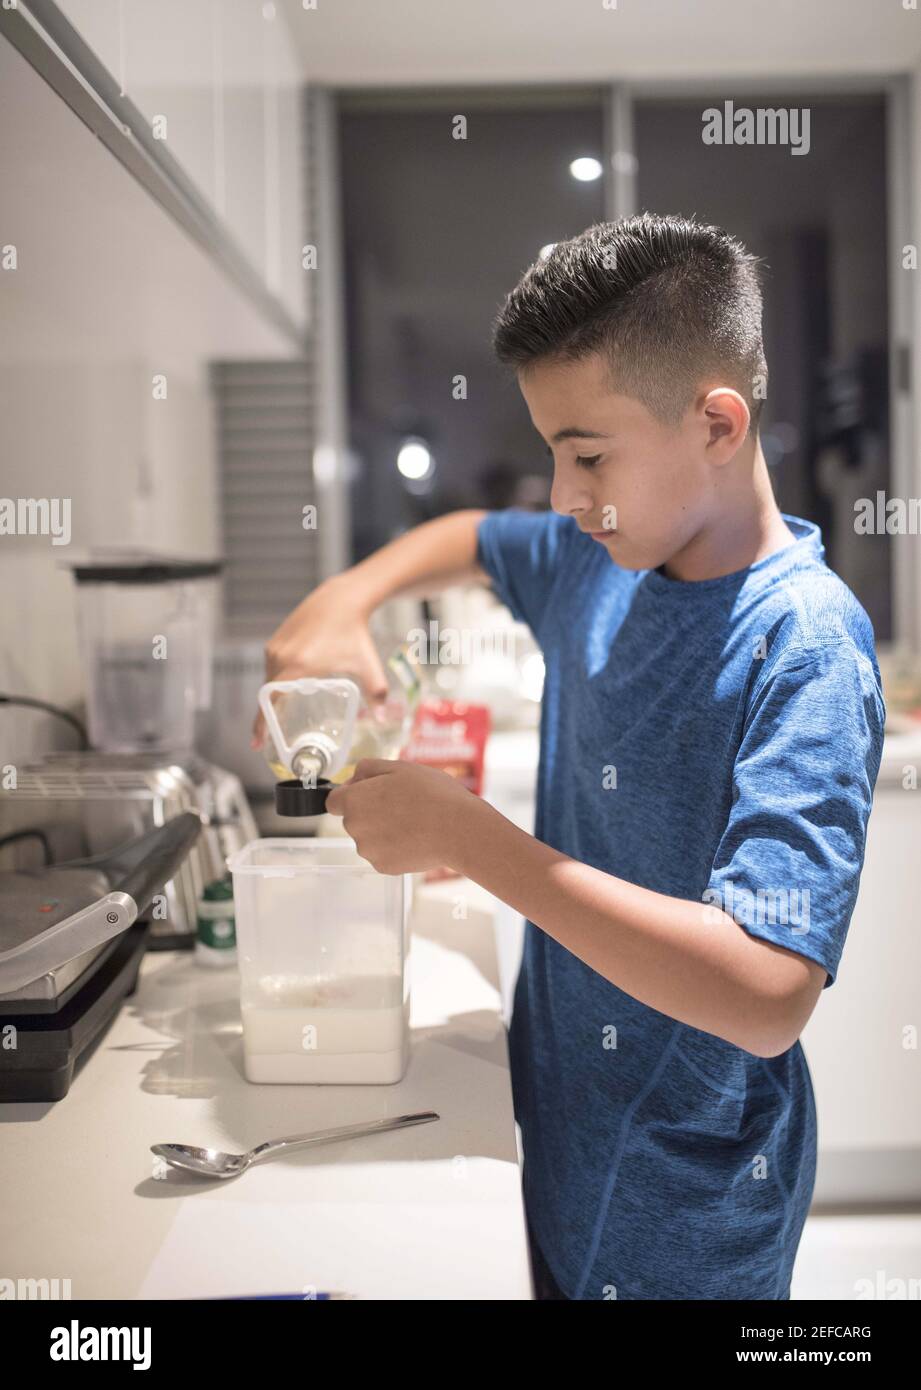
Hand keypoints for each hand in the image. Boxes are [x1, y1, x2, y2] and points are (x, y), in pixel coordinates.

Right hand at [251, 577, 387, 747]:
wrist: (341, 599)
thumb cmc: (355, 632)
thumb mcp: (367, 665)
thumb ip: (376, 693)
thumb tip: (382, 719)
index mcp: (299, 666)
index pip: (271, 702)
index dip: (261, 725)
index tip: (257, 743)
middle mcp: (281, 656)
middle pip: (267, 695)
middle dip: (267, 717)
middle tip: (271, 737)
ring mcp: (276, 646)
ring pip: (268, 680)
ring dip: (273, 697)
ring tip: (280, 714)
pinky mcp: (276, 639)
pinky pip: (272, 666)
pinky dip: (276, 681)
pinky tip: (288, 689)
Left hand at [325, 759, 478, 873]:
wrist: (457, 830)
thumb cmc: (431, 794)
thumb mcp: (400, 767)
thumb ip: (369, 768)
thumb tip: (353, 776)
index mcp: (354, 801)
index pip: (333, 801)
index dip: (351, 794)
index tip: (370, 792)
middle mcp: (355, 828)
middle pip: (353, 819)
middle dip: (370, 812)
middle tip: (401, 804)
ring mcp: (369, 851)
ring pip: (369, 838)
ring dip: (383, 830)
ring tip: (413, 822)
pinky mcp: (384, 867)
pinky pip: (383, 854)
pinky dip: (395, 847)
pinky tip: (415, 838)